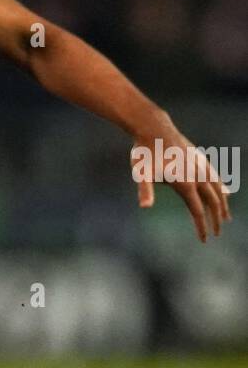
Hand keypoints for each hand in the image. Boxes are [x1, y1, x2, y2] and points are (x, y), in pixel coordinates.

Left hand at [131, 119, 230, 242]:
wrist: (153, 127)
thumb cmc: (144, 152)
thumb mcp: (141, 173)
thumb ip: (145, 190)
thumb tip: (144, 206)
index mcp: (185, 183)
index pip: (198, 210)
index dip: (202, 226)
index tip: (204, 240)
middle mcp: (197, 175)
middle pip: (212, 202)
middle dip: (215, 219)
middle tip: (217, 234)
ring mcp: (200, 165)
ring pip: (217, 189)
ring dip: (222, 204)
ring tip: (226, 217)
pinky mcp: (199, 158)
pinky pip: (214, 176)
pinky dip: (221, 186)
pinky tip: (225, 190)